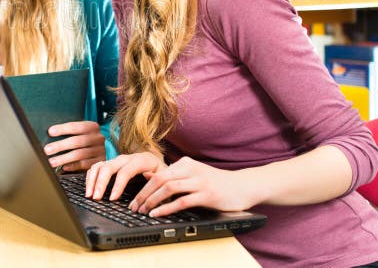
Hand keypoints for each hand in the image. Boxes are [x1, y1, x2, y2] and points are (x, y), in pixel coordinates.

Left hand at [44, 121, 106, 171]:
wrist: (99, 149)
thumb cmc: (84, 138)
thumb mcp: (81, 132)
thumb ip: (70, 132)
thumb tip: (50, 134)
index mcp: (92, 127)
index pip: (77, 127)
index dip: (63, 129)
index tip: (50, 132)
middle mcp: (98, 138)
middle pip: (77, 141)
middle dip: (60, 146)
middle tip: (47, 150)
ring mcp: (100, 150)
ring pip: (79, 155)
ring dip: (63, 159)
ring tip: (52, 162)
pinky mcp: (99, 162)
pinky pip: (84, 165)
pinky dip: (73, 166)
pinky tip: (64, 167)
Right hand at [85, 151, 165, 200]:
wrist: (157, 163)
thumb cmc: (161, 173)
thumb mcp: (165, 177)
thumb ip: (157, 183)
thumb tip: (146, 189)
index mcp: (141, 160)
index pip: (125, 171)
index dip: (118, 185)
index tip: (112, 199)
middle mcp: (126, 158)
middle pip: (109, 167)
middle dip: (100, 183)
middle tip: (96, 198)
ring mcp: (116, 160)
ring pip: (100, 166)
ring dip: (92, 180)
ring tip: (89, 195)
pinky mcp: (110, 164)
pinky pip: (96, 168)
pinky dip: (91, 178)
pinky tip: (89, 189)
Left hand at [129, 156, 255, 216]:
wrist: (244, 186)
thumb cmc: (216, 182)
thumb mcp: (192, 174)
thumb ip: (171, 175)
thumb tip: (146, 175)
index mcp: (185, 163)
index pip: (158, 173)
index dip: (142, 187)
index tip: (133, 199)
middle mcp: (190, 169)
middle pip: (160, 179)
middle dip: (144, 194)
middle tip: (134, 207)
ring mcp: (199, 181)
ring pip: (169, 188)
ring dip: (152, 201)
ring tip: (143, 211)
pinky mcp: (207, 195)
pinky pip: (182, 201)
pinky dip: (167, 208)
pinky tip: (158, 214)